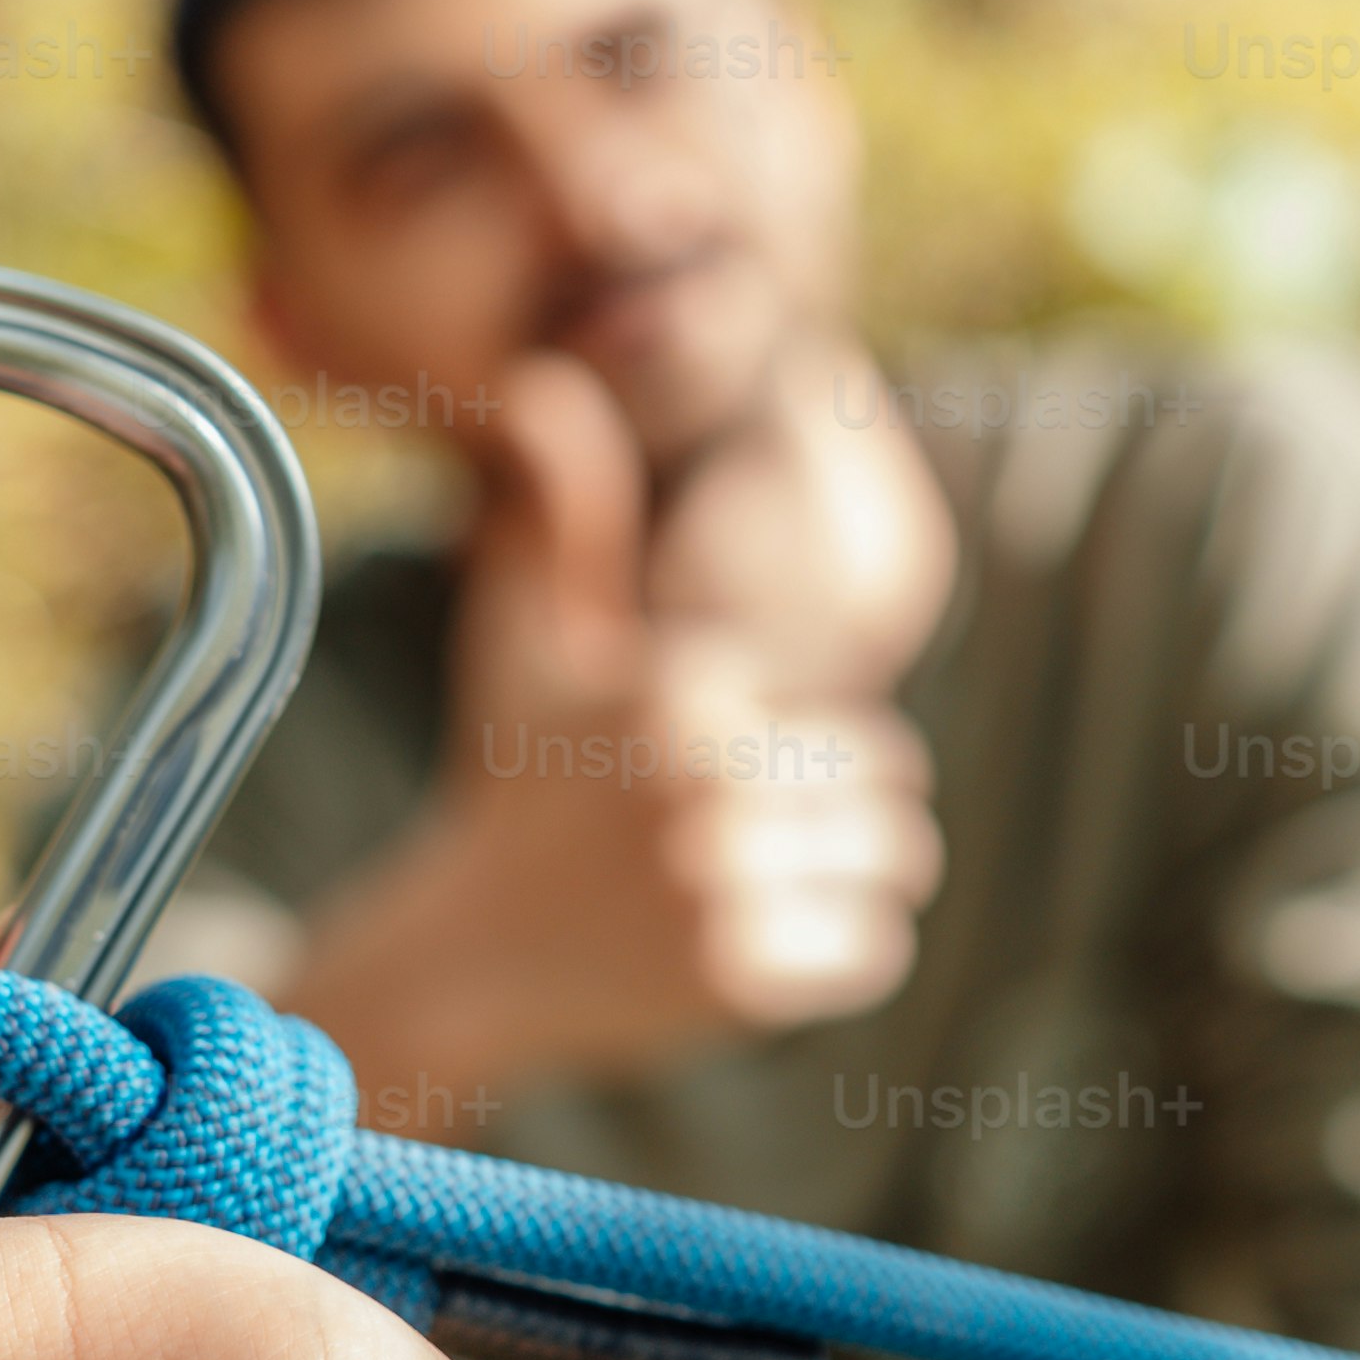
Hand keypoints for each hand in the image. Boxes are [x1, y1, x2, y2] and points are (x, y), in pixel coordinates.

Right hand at [295, 356, 940, 1100]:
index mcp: (681, 686)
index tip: (726, 789)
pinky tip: (752, 952)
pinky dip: (837, 960)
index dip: (807, 758)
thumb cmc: (517, 780)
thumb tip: (538, 381)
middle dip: (848, 821)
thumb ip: (557, 513)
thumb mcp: (524, 638)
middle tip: (758, 849)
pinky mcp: (738, 977)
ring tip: (761, 892)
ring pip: (896, 869)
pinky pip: (875, 951)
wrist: (462, 958)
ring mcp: (721, 882)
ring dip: (850, 886)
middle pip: (895, 791)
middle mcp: (702, 775)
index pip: (856, 719)